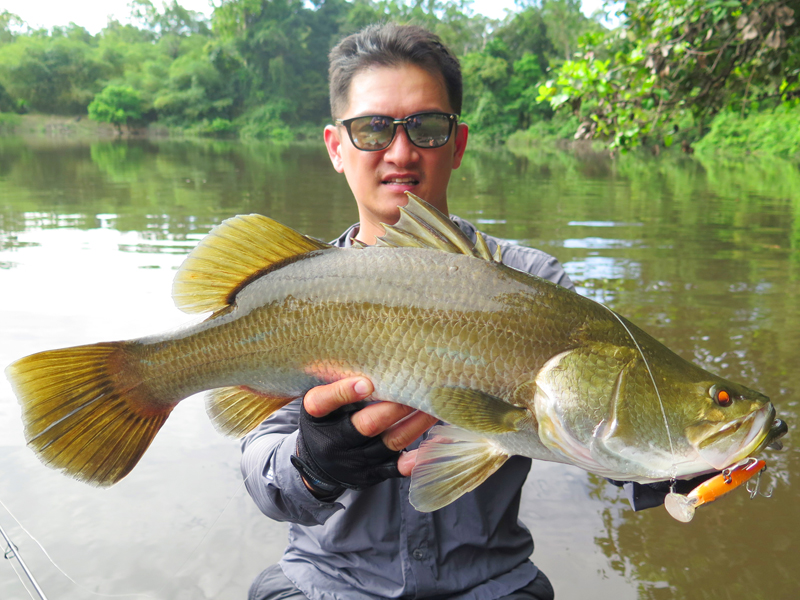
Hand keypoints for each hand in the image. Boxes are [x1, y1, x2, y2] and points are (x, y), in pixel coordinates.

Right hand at [293, 377, 436, 496]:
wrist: (317, 466)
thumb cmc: (325, 420)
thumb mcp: (319, 401)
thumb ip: (338, 382)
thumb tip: (376, 355)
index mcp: (316, 416)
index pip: (323, 403)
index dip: (344, 392)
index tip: (366, 382)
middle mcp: (334, 441)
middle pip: (367, 424)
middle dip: (396, 406)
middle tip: (420, 387)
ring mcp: (355, 460)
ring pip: (391, 441)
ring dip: (416, 423)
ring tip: (435, 405)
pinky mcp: (371, 474)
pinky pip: (398, 468)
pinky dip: (418, 457)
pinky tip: (436, 440)